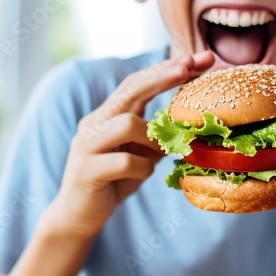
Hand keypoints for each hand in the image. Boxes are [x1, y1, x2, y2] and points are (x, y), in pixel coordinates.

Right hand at [41, 51, 214, 239]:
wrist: (78, 216)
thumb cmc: (113, 181)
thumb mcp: (141, 153)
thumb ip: (157, 135)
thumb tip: (190, 122)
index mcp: (108, 115)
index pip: (138, 84)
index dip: (167, 69)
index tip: (197, 59)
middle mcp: (95, 123)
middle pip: (130, 90)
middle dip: (162, 76)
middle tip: (189, 66)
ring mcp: (87, 145)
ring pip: (127, 123)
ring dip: (153, 137)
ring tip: (160, 153)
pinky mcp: (86, 170)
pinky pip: (125, 161)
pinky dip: (143, 168)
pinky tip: (143, 174)